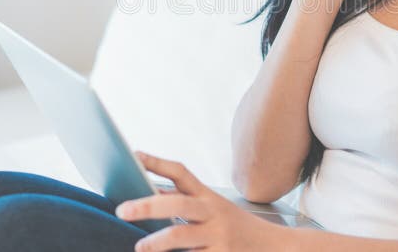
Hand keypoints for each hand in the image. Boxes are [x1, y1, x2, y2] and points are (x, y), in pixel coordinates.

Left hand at [116, 151, 287, 250]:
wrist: (274, 247)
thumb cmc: (235, 227)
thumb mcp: (214, 209)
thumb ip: (185, 203)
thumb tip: (148, 195)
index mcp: (208, 196)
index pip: (181, 173)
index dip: (157, 163)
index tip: (134, 156)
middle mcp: (212, 212)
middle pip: (177, 203)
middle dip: (148, 205)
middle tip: (123, 210)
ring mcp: (217, 236)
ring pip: (181, 235)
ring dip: (156, 242)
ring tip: (140, 247)